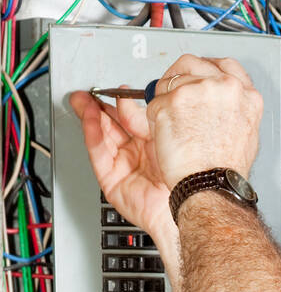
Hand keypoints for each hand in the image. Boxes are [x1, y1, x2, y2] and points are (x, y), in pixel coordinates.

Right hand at [69, 87, 175, 248]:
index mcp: (150, 143)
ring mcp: (123, 167)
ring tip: (83, 102)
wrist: (186, 200)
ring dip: (90, 118)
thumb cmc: (184, 174)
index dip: (117, 105)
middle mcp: (135, 155)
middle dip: (96, 109)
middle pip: (110, 127)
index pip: (127, 120)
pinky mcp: (111, 181)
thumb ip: (142, 119)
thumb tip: (126, 100)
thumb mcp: (162, 135)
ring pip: (101, 138)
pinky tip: (89, 120)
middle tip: (87, 94)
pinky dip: (92, 136)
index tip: (112, 91)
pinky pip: (98, 154)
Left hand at [145, 54, 262, 190]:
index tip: (199, 76)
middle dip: (180, 79)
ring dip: (167, 101)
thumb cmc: (226, 170)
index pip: (224, 65)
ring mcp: (197, 91)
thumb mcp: (246, 132)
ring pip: (170, 82)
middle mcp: (224, 87)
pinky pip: (154, 102)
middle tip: (176, 100)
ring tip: (176, 127)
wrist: (213, 187)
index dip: (206, 69)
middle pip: (191, 64)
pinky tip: (168, 136)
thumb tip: (222, 102)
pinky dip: (155, 119)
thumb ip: (235, 108)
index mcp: (245, 94)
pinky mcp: (172, 101)